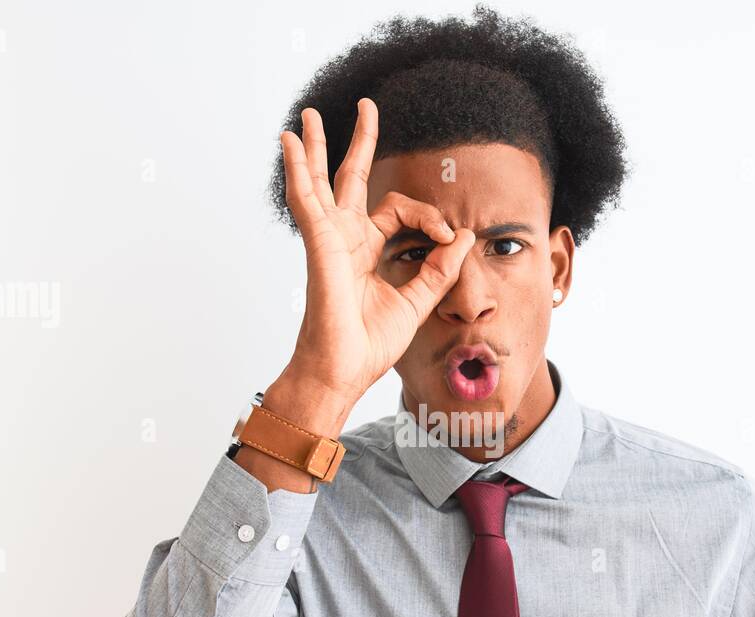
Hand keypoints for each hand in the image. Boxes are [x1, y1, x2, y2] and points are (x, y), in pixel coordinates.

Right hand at [277, 97, 474, 408]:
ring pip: (321, 181)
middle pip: (351, 180)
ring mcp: (329, 240)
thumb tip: (464, 236)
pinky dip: (297, 170)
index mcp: (367, 251)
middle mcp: (345, 240)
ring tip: (310, 116)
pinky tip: (290, 142)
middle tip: (366, 107)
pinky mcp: (319, 244)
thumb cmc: (370, 344)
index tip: (448, 238)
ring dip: (316, 147)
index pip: (399, 211)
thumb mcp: (418, 301)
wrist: (344, 371)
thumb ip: (440, 268)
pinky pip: (306, 199)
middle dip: (359, 143)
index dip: (429, 217)